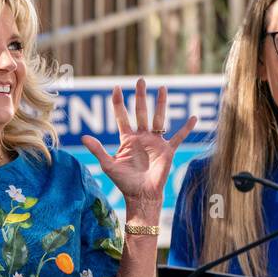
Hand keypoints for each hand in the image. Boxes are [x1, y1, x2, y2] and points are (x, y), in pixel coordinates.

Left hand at [81, 78, 196, 214]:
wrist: (141, 195)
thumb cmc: (124, 182)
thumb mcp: (108, 165)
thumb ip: (98, 150)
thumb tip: (83, 137)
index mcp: (127, 139)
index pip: (122, 116)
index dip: (118, 103)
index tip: (116, 88)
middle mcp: (142, 137)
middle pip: (141, 112)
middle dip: (141, 96)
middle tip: (140, 80)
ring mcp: (155, 142)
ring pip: (158, 118)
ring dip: (161, 104)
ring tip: (162, 88)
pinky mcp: (167, 150)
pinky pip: (179, 137)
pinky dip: (187, 128)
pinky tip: (194, 117)